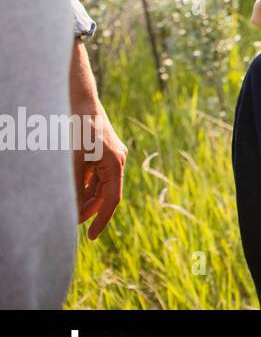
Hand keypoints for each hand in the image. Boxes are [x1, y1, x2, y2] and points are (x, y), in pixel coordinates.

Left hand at [69, 40, 126, 238]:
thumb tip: (71, 210)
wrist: (79, 98)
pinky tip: (69, 190)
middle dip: (89, 210)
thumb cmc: (79, 127)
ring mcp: (110, 155)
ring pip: (98, 185)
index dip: (102, 220)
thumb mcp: (74, 159)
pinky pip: (94, 174)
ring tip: (67, 210)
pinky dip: (82, 185)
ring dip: (84, 197)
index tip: (90, 237)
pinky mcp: (101, 151)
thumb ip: (74, 185)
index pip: (112, 199)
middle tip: (70, 224)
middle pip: (105, 194)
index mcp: (116, 163)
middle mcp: (117, 160)